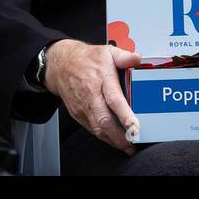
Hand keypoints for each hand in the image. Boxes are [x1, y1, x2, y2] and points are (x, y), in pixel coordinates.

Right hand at [43, 39, 141, 155]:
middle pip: (104, 119)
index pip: (114, 99)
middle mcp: (91, 94)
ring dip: (112, 140)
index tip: (135, 126)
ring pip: (97, 128)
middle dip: (119, 135)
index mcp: (101, 78)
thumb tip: (137, 59)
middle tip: (133, 143)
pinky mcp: (78, 114)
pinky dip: (103, 137)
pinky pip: (91, 129)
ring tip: (127, 146)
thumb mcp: (107, 52)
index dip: (125, 115)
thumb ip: (124, 56)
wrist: (60, 65)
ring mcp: (83, 106)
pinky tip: (114, 140)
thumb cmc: (86, 59)